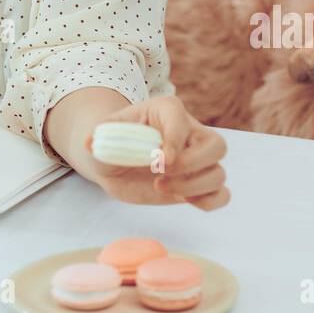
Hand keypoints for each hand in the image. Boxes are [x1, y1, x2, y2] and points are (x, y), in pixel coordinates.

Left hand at [82, 94, 229, 209]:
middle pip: (216, 145)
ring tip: (160, 187)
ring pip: (219, 172)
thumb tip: (91, 143)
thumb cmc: (110, 142)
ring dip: (194, 186)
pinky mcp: (198, 184)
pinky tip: (184, 200)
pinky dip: (209, 201)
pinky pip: (222, 194)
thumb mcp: (101, 136)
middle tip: (160, 175)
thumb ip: (99, 137)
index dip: (175, 139)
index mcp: (167, 111)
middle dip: (192, 165)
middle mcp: (189, 132)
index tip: (160, 161)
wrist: (115, 162)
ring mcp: (197, 160)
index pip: (181, 119)